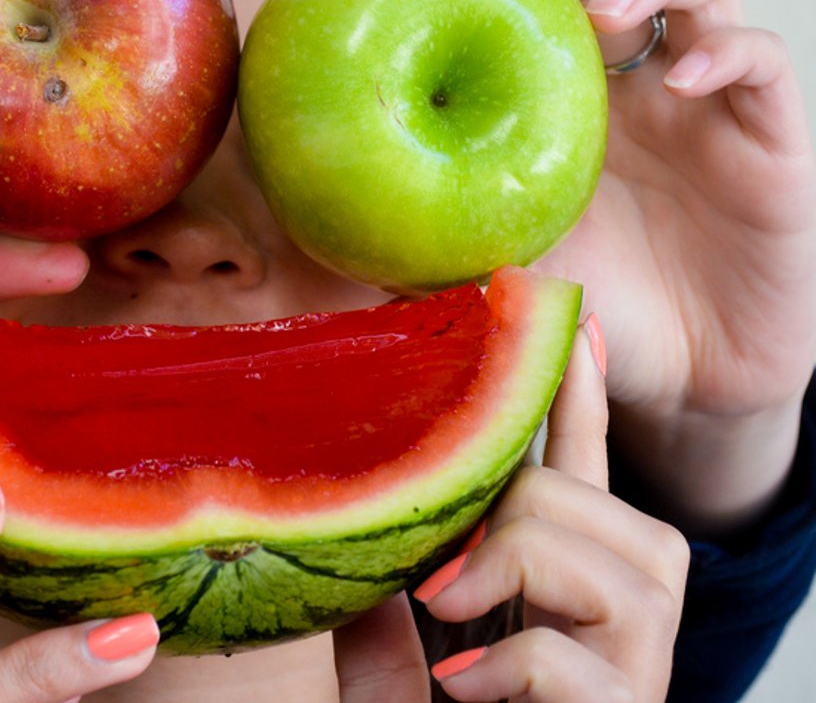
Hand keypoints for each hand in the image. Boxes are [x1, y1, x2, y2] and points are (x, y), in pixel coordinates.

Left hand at [332, 319, 688, 700]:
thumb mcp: (396, 674)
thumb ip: (382, 619)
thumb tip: (356, 542)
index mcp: (566, 595)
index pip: (583, 475)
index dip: (581, 400)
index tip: (578, 321)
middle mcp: (618, 627)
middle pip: (604, 504)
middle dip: (518, 506)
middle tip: (443, 571)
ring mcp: (632, 675)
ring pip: (625, 567)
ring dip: (518, 567)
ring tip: (448, 610)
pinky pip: (585, 661)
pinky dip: (511, 661)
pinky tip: (462, 684)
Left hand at [475, 0, 815, 530]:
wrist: (691, 377)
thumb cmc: (592, 316)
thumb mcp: (501, 279)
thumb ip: (435, 250)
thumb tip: (334, 231)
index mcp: (554, 110)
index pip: (508, 15)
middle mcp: (623, 87)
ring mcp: (696, 99)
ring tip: (603, 6)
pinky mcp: (766, 130)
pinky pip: (760, 59)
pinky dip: (728, 51)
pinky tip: (686, 74)